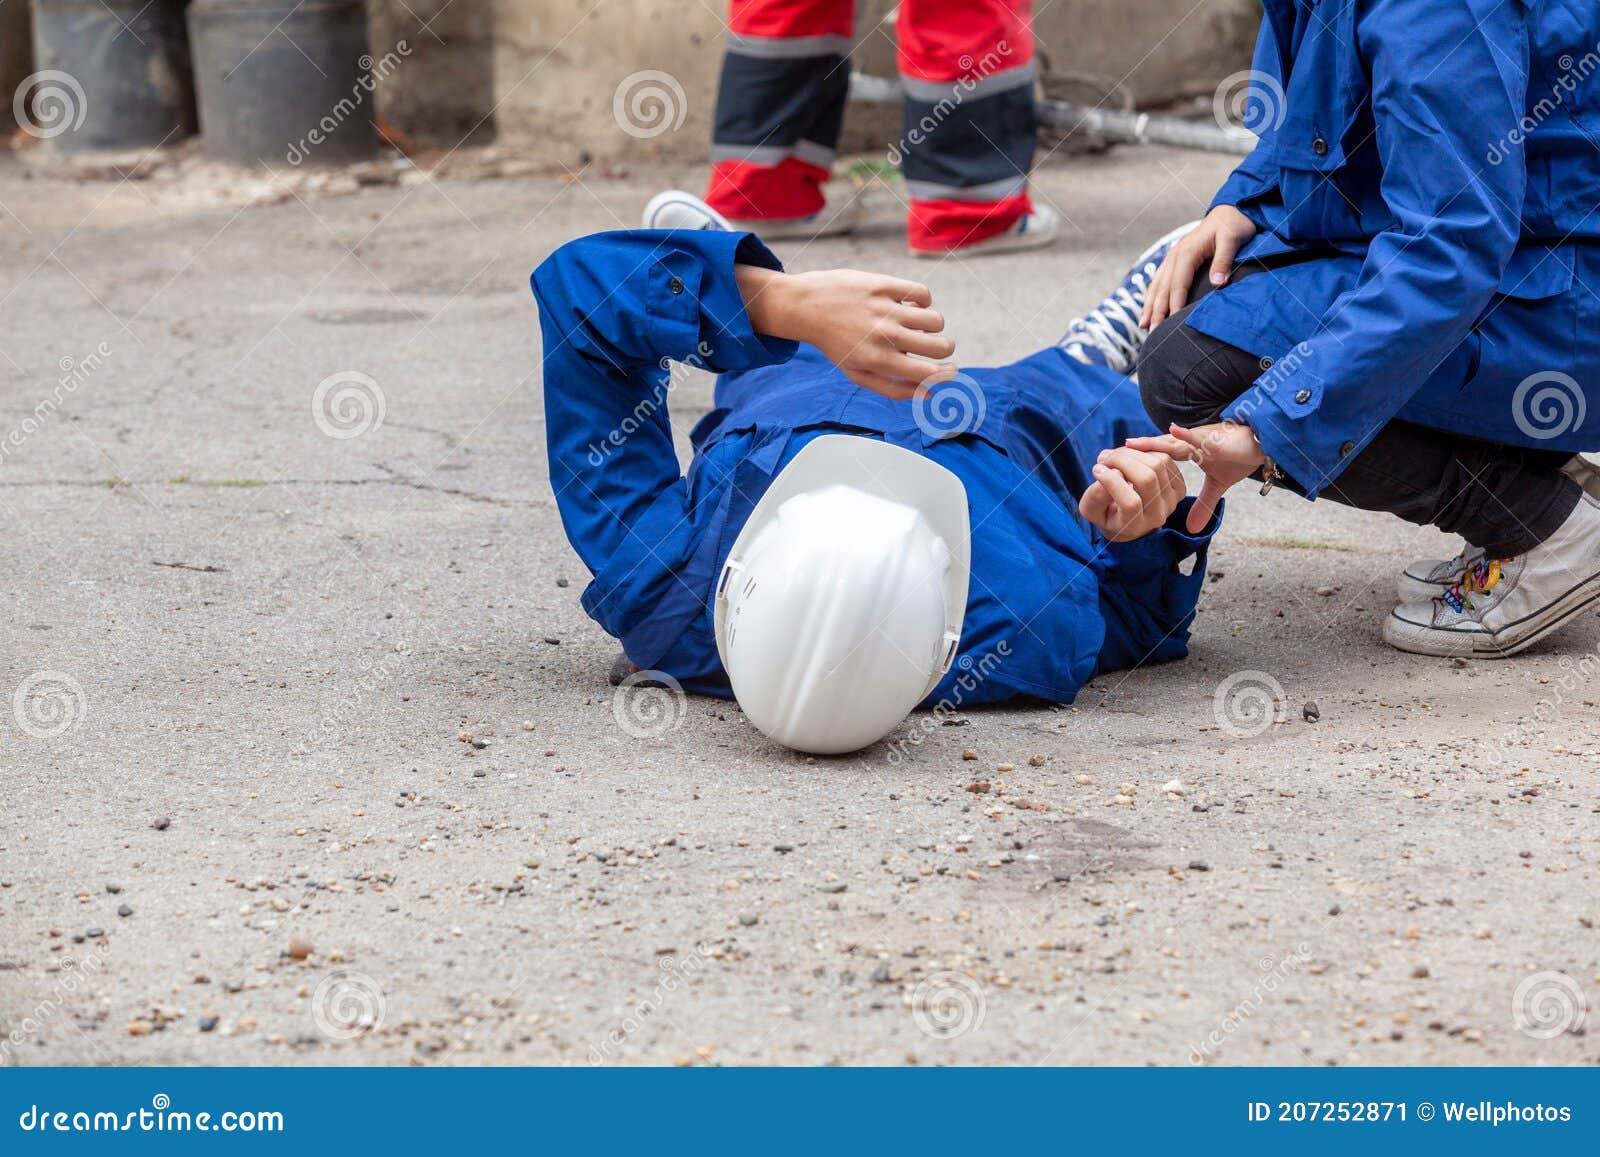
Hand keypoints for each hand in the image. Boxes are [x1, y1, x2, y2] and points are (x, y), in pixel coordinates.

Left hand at [739, 266, 955, 396]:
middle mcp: (885, 336)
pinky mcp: (883, 285)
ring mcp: (885, 309)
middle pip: (941, 346)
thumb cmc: (836, 344)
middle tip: (936, 346)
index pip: (930, 373)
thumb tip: (929, 395)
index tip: (950, 369)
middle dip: (946, 349)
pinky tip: (910, 304)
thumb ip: (894, 388)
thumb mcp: (858, 373)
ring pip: (935, 320)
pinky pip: (922, 293)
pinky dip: (923, 300)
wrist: (806, 307)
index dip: (948, 374)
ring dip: (933, 325)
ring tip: (918, 324)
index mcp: (879, 362)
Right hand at [1079, 447, 1187, 542]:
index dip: (1112, 482)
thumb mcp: (1092, 510)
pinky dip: (1147, 449)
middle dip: (1122, 460)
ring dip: (1133, 452)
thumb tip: (1104, 471)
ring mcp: (1172, 500)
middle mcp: (1158, 515)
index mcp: (1135, 526)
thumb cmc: (1107, 513)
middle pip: (1147, 478)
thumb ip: (1095, 495)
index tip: (1096, 469)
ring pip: (1158, 463)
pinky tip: (1131, 453)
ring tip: (1116, 455)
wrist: (1129, 517)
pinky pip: (1166, 457)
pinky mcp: (1179, 486)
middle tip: (1105, 458)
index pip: (1130, 503)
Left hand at [1124, 422, 1265, 533]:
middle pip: (1157, 449)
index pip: (1156, 457)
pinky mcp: (1216, 440)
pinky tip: (1172, 431)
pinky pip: (1199, 437)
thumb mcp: (1218, 486)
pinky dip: (1186, 435)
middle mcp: (1190, 443)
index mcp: (1187, 451)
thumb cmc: (1239, 458)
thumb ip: (1203, 505)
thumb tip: (1192, 529)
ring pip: (1173, 443)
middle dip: (1134, 452)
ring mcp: (1201, 440)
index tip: (1112, 464)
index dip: (1136, 461)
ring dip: (1151, 444)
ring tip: (1129, 445)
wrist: (1262, 445)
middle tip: (1107, 456)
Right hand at [1139, 205, 1257, 330]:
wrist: (1232, 209)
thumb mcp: (1232, 240)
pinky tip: (1149, 307)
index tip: (1170, 324)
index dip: (1173, 305)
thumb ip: (1223, 262)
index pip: (1177, 285)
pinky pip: (1160, 280)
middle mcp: (1175, 255)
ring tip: (1143, 325)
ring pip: (1156, 285)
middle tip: (1153, 333)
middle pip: (1162, 288)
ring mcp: (1173, 256)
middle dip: (1156, 312)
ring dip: (1149, 306)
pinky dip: (1153, 295)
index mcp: (1187, 252)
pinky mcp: (1176, 258)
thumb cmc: (1234, 224)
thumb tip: (1217, 283)